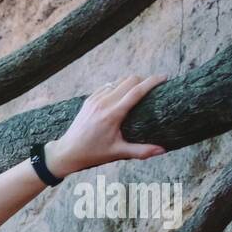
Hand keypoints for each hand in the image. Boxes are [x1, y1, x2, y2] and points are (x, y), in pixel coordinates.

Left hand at [45, 74, 168, 177]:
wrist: (67, 152)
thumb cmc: (93, 154)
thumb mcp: (118, 153)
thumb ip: (141, 151)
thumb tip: (163, 150)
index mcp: (112, 114)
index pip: (136, 91)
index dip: (152, 81)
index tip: (165, 77)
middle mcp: (103, 103)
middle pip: (129, 80)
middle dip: (144, 80)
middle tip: (155, 86)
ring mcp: (95, 99)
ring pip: (118, 81)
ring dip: (131, 81)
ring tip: (141, 89)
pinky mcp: (89, 100)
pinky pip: (108, 86)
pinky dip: (118, 86)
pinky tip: (124, 94)